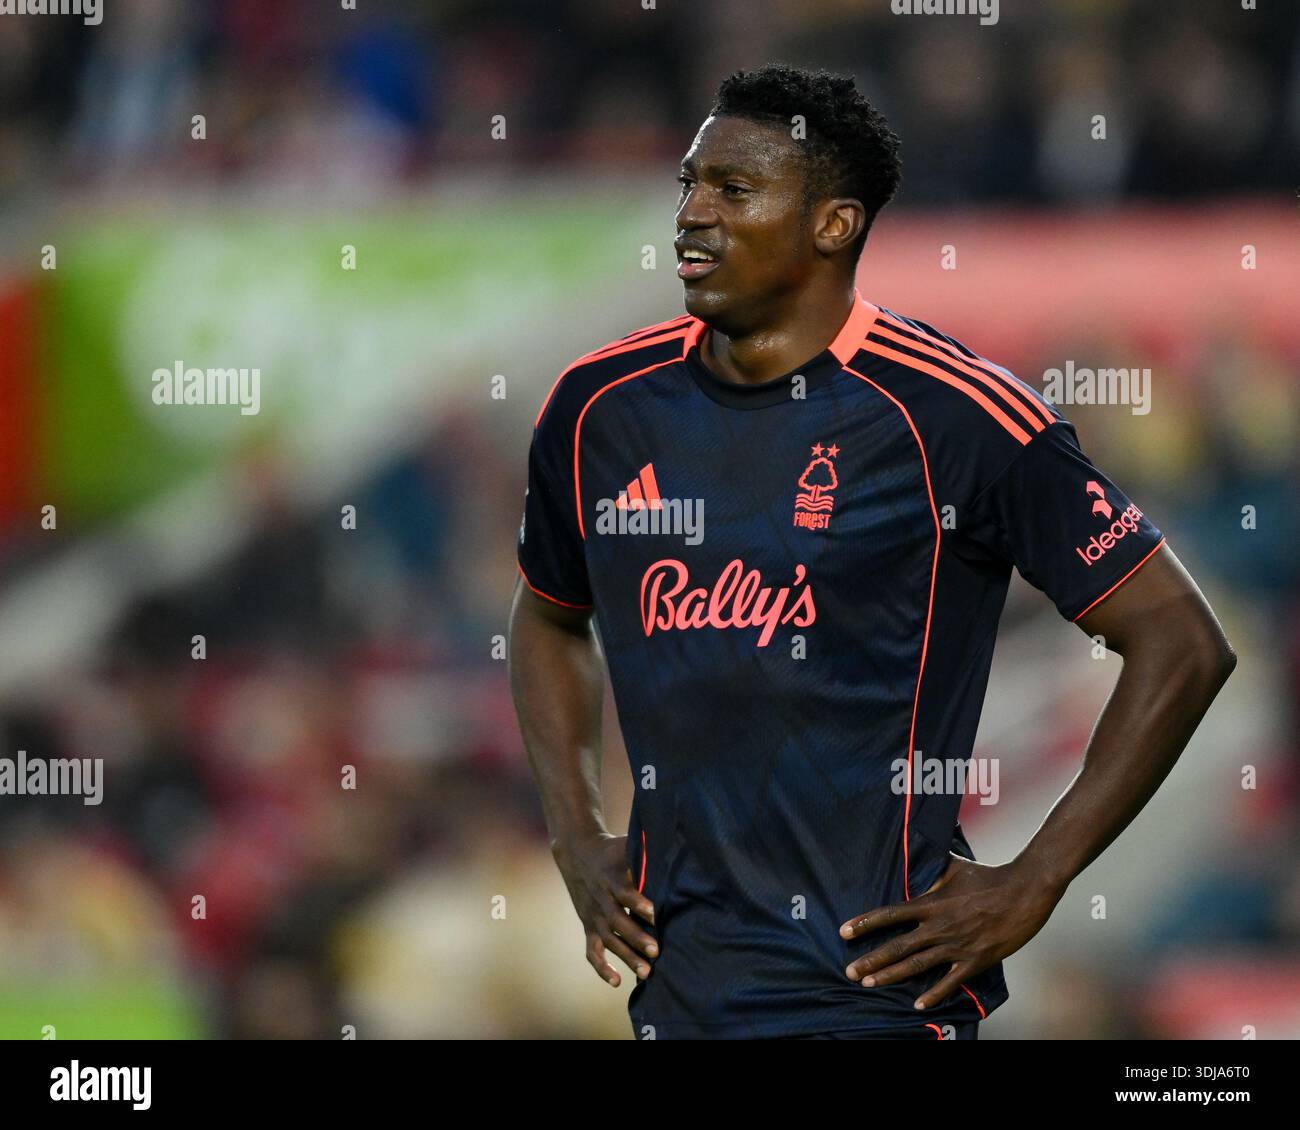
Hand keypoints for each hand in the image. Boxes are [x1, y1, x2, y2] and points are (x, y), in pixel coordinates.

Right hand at [552, 830, 657, 986]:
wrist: (577, 852)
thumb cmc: (612, 850)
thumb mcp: (625, 844)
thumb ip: (645, 851)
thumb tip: (673, 849)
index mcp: (610, 877)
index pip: (624, 893)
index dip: (638, 903)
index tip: (655, 914)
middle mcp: (600, 899)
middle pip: (617, 921)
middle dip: (636, 937)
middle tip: (656, 951)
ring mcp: (593, 915)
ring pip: (608, 940)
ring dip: (625, 957)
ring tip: (646, 973)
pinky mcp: (588, 926)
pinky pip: (592, 951)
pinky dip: (601, 968)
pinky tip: (616, 982)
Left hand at [838, 855, 1063, 1009]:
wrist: (1023, 891)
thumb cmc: (988, 876)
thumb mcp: (954, 867)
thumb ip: (932, 868)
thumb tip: (916, 855)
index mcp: (930, 903)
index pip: (890, 914)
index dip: (865, 923)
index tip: (844, 931)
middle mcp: (938, 926)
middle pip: (897, 946)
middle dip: (870, 960)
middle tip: (849, 971)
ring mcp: (955, 945)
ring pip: (915, 965)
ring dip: (890, 976)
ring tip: (869, 984)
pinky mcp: (975, 960)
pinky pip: (949, 981)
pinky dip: (933, 994)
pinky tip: (917, 1005)